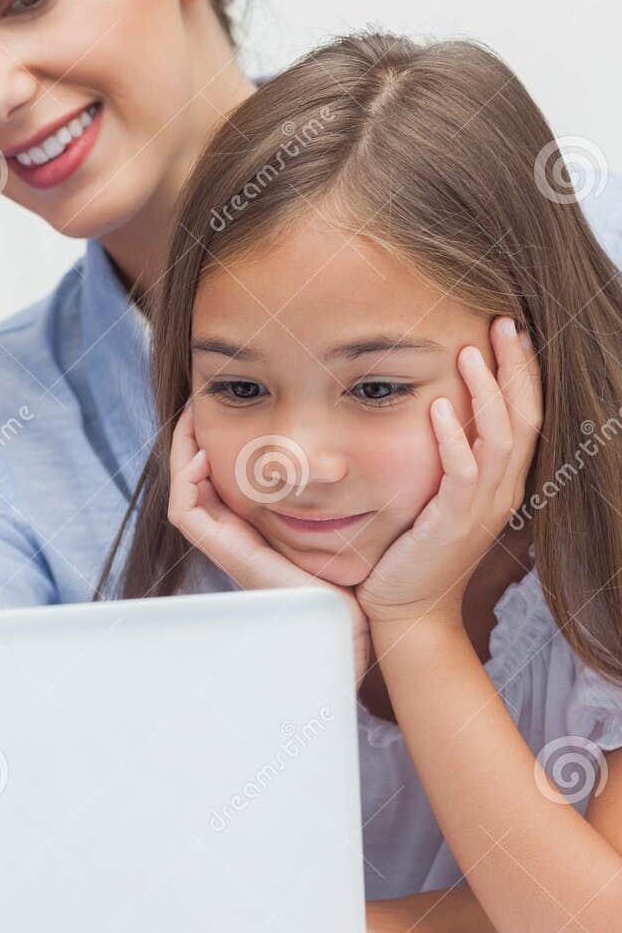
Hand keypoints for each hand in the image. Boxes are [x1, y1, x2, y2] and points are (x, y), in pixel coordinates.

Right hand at [168, 402, 372, 680]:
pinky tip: (205, 455)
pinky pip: (185, 513)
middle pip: (195, 478)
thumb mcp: (349, 515)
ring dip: (183, 452)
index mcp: (258, 523)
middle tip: (202, 401)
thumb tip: (355, 442)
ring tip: (195, 417)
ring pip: (184, 490)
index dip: (214, 440)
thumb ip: (342, 486)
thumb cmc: (364, 572)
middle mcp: (237, 532)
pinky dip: (186, 481)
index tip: (227, 405)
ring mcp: (229, 544)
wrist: (362, 621)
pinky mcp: (228, 554)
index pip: (218, 475)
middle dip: (193, 438)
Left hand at [356, 319, 540, 639]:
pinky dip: (455, 438)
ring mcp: (482, 508)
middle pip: (524, 417)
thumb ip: (446, 458)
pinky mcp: (453, 524)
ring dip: (487, 392)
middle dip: (516, 368)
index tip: (512, 332)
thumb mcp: (437, 496)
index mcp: (501, 482)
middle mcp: (501, 491)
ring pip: (501, 438)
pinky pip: (463, 473)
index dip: (522, 373)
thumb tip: (436, 409)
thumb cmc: (414, 551)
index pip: (524, 415)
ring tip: (472, 351)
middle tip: (504, 323)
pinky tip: (441, 407)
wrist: (408, 610)